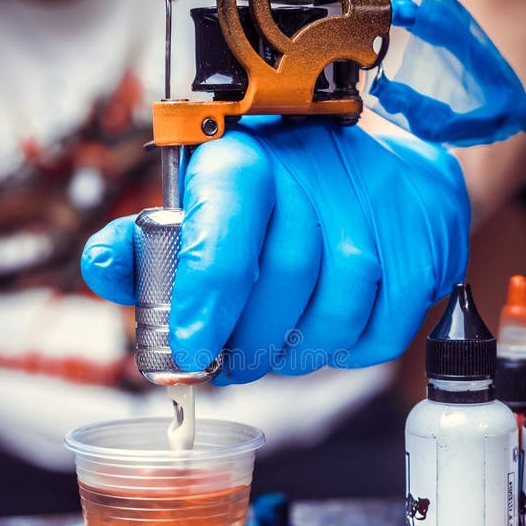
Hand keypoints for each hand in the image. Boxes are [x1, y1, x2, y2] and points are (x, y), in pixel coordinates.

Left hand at [81, 117, 468, 383]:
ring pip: (337, 309)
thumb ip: (146, 245)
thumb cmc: (274, 194)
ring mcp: (378, 208)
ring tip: (274, 355)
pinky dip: (349, 352)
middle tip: (228, 366)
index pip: (226, 224)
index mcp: (245, 160)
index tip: (191, 349)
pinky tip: (326, 340)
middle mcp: (315, 175)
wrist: (374, 163)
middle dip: (250, 342)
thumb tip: (104, 266)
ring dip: (298, 353)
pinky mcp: (421, 244)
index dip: (206, 294)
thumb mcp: (199, 206)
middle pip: (286, 278)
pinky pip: (382, 328)